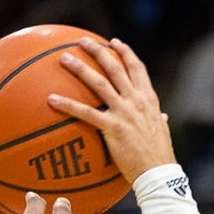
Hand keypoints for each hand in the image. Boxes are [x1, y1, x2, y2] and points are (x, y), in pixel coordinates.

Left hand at [47, 37, 176, 178]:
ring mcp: (124, 112)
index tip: (113, 42)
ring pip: (99, 83)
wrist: (158, 172)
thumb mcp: (162, 130)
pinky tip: (51, 99)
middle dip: (98, 51)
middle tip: (82, 41)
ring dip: (80, 68)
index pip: (137, 67)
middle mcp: (136, 100)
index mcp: (148, 99)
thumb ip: (158, 119)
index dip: (125, 52)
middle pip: (115, 67)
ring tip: (64, 58)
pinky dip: (67, 104)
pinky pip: (85, 112)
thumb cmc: (159, 155)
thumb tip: (161, 116)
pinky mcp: (113, 127)